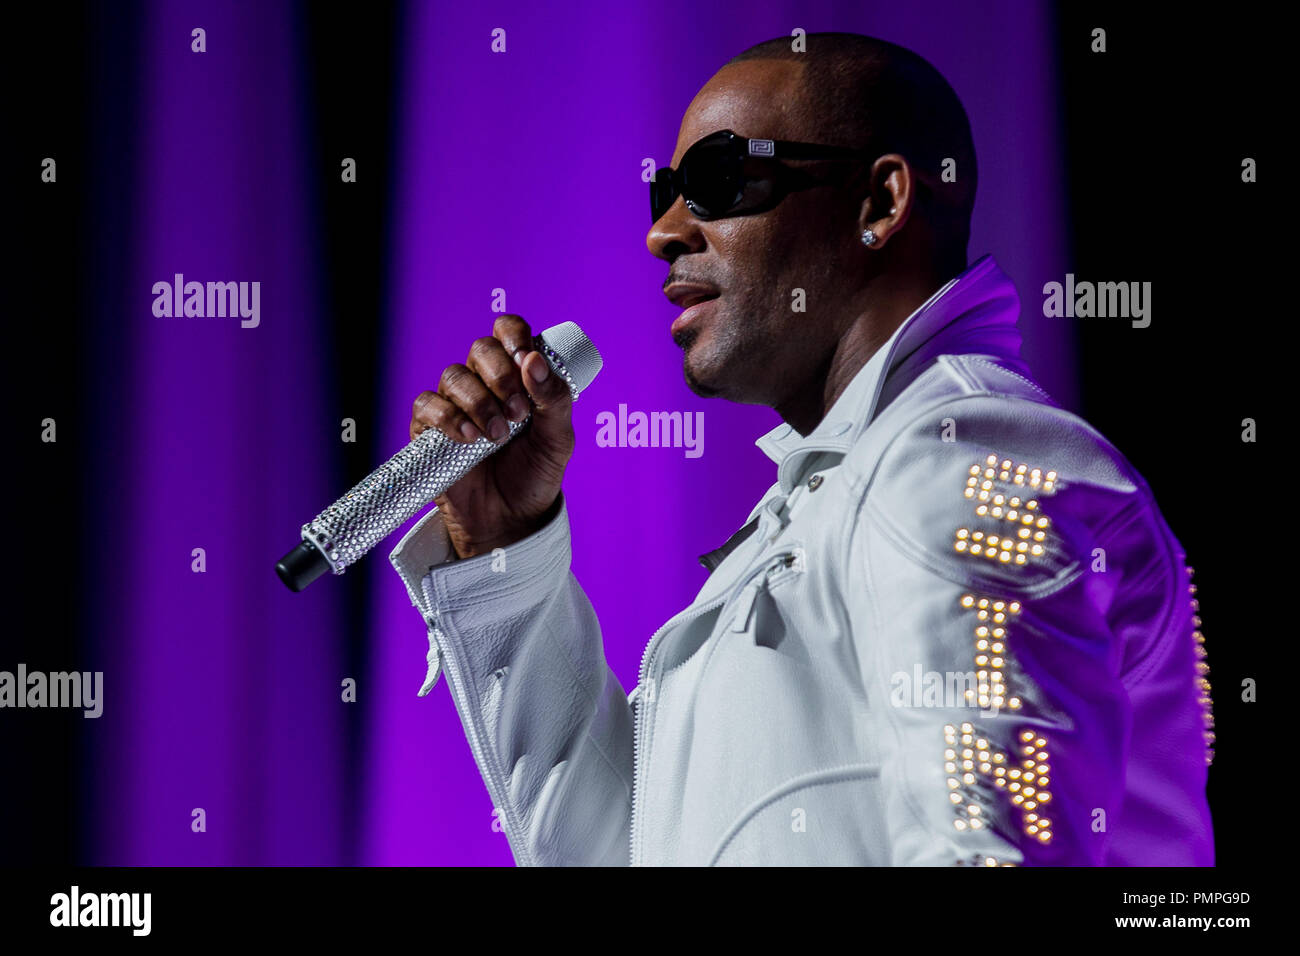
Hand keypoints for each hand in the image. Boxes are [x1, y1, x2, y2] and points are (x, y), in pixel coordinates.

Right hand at [409, 315, 574, 558]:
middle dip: (501, 377)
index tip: (526, 362)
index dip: (514, 336)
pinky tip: (469, 439)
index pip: (508, 330)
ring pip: (454, 376)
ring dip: (479, 403)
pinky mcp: (429, 429)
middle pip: (481, 349)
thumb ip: (554, 399)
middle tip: (519, 414)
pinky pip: (427, 406)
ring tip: (498, 436)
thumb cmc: (536, 474)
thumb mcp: (558, 438)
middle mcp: (483, 382)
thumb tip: (534, 361)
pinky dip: (449, 418)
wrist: (511, 519)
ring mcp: (455, 404)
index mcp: (517, 374)